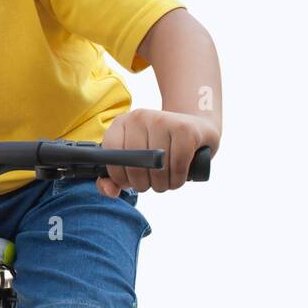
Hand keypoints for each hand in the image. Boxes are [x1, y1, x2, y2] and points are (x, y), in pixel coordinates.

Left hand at [98, 109, 219, 195]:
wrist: (196, 129)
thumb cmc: (161, 150)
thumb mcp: (135, 160)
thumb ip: (114, 179)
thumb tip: (110, 191)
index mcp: (122, 122)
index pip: (112, 151)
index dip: (119, 174)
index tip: (129, 183)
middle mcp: (140, 117)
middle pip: (135, 161)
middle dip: (142, 184)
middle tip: (151, 185)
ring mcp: (163, 119)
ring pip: (157, 165)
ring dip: (162, 184)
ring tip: (165, 182)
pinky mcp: (185, 128)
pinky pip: (177, 164)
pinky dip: (177, 179)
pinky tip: (177, 178)